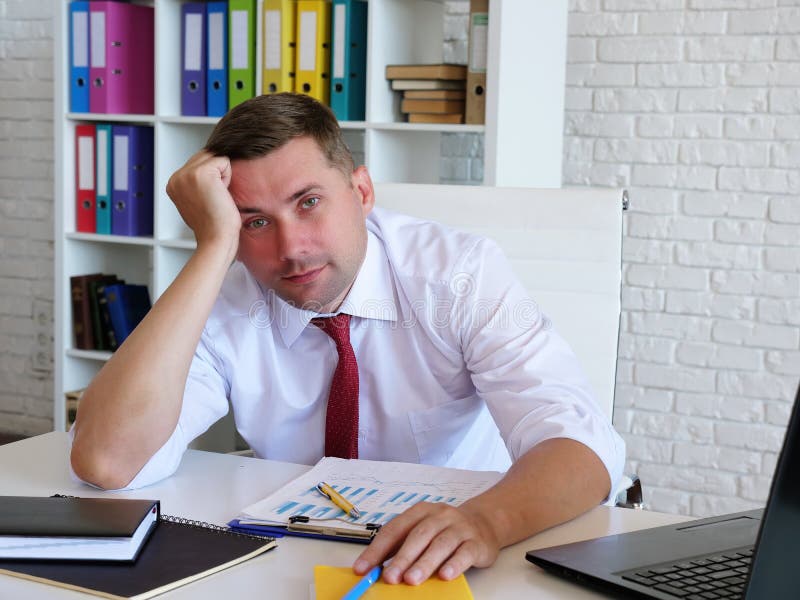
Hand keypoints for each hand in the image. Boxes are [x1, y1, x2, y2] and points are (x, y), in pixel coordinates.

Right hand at [166, 150, 240, 254]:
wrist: (216, 238)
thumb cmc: (213, 225)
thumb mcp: (197, 200)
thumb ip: (197, 183)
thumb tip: (212, 167)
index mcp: (173, 183)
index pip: (198, 162)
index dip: (211, 178)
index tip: (208, 199)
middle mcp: (176, 177)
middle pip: (206, 156)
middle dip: (216, 174)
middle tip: (214, 198)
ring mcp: (186, 174)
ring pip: (214, 157)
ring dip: (222, 175)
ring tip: (216, 196)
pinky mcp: (200, 172)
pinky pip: (224, 160)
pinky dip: (228, 176)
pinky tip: (221, 193)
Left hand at [353, 501, 500, 584]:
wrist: (483, 523)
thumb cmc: (445, 530)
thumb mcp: (422, 531)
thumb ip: (401, 546)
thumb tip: (376, 569)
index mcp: (420, 511)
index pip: (395, 528)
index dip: (377, 549)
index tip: (362, 568)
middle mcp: (440, 516)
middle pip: (418, 535)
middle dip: (402, 557)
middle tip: (389, 577)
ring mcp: (459, 527)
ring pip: (441, 544)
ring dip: (425, 563)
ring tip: (411, 580)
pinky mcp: (476, 542)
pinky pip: (465, 553)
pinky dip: (454, 564)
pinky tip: (444, 575)